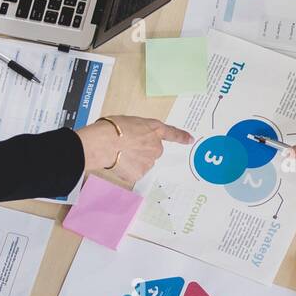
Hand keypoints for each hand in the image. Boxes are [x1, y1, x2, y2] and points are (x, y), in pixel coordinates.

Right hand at [77, 115, 193, 184]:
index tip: (190, 140)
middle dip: (143, 151)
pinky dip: (128, 170)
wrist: (104, 142)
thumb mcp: (131, 122)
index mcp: (154, 129)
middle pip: (153, 151)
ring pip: (144, 163)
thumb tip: (137, 139)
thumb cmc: (112, 128)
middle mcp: (156, 146)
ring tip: (119, 153)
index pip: (172, 134)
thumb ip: (140, 131)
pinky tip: (119, 163)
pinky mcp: (141, 173)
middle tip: (126, 146)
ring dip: (135, 160)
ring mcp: (150, 161)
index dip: (182, 137)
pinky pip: (135, 172)